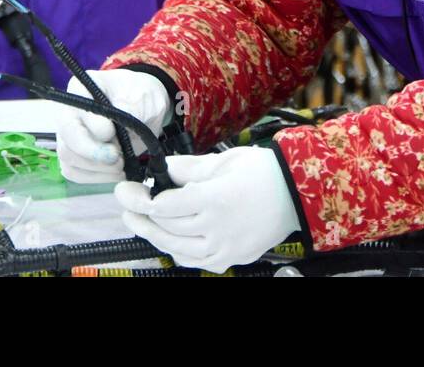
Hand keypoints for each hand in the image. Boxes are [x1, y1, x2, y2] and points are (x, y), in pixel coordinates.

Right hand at [56, 70, 171, 183]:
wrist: (145, 112)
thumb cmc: (140, 97)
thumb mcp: (144, 97)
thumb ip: (134, 106)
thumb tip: (123, 114)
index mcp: (81, 89)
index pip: (77, 109)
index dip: (93, 125)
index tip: (112, 133)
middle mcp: (69, 112)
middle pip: (66, 137)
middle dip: (92, 152)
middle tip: (117, 158)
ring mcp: (69, 136)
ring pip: (68, 158)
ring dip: (96, 168)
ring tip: (121, 164)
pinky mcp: (74, 156)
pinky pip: (75, 172)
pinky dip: (96, 177)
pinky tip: (116, 172)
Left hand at [114, 148, 300, 272]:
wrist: (297, 194)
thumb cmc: (262, 172)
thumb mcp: (224, 160)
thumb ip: (189, 168)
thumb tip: (162, 169)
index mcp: (215, 197)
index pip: (165, 205)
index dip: (140, 199)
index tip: (126, 191)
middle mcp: (218, 227)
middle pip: (167, 227)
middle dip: (141, 215)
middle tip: (127, 204)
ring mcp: (225, 247)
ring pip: (177, 248)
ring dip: (153, 236)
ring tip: (138, 223)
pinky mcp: (232, 259)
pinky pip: (196, 262)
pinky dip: (177, 252)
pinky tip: (166, 241)